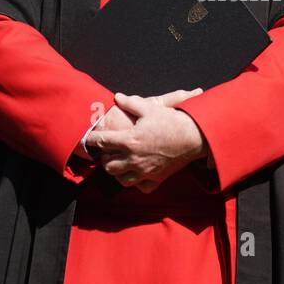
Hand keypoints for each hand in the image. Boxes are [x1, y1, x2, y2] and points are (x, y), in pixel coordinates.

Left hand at [92, 90, 207, 191]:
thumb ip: (130, 103)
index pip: (102, 142)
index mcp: (129, 141)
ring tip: (120, 163)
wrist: (195, 137)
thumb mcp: (149, 108)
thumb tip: (117, 97)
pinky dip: (136, 181)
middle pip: (108, 166)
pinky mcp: (156, 178)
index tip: (88, 139)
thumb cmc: (171, 121)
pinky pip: (140, 186)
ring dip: (117, 172)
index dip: (92, 140)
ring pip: (121, 179)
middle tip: (108, 151)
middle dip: (104, 159)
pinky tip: (137, 173)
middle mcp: (134, 159)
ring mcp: (145, 171)